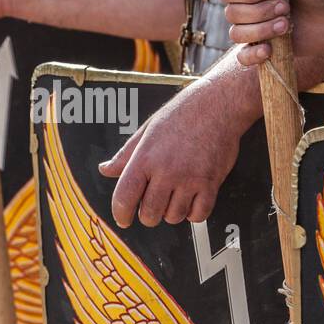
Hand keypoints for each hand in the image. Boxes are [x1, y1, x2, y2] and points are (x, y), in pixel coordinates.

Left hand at [98, 76, 252, 227]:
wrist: (217, 104)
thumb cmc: (182, 114)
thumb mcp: (147, 131)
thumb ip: (125, 155)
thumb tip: (106, 169)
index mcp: (145, 158)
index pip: (124, 197)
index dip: (120, 214)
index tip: (123, 219)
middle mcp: (166, 171)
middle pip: (149, 215)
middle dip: (148, 215)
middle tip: (153, 203)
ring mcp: (189, 179)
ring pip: (174, 217)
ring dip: (173, 212)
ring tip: (176, 194)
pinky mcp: (210, 184)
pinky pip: (198, 215)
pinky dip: (194, 213)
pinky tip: (192, 198)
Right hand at [221, 0, 323, 65]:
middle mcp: (246, 6)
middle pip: (231, 13)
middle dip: (260, 12)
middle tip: (286, 7)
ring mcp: (252, 28)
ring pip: (236, 34)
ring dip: (261, 30)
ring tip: (286, 24)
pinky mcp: (261, 47)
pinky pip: (242, 57)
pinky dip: (252, 55)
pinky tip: (269, 50)